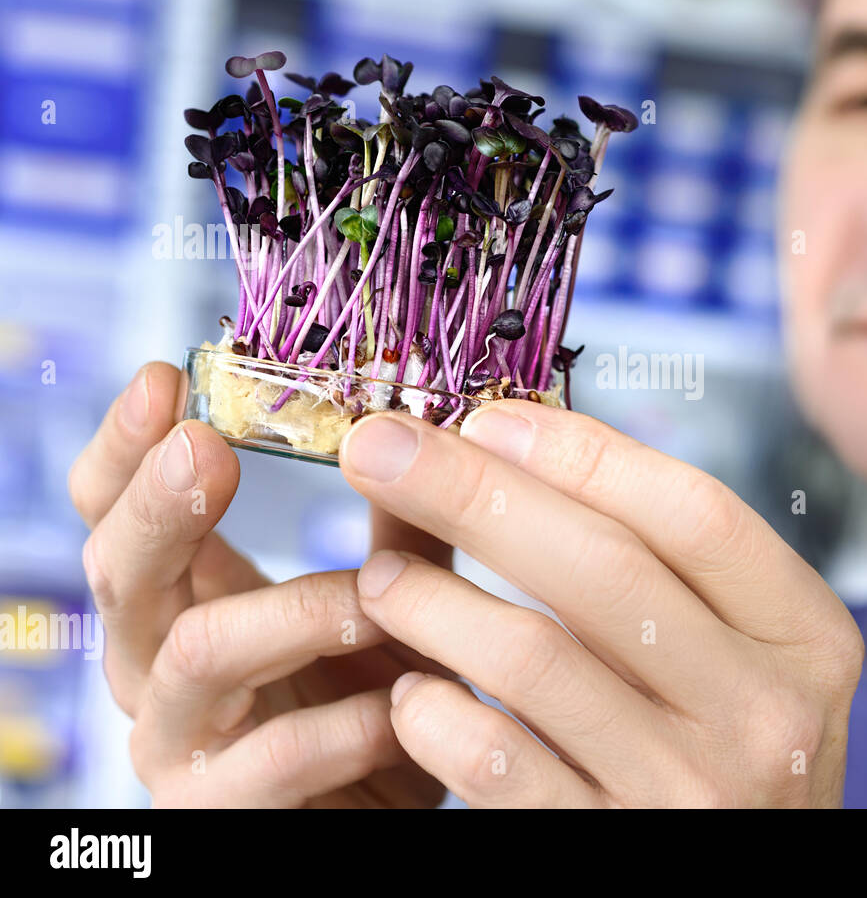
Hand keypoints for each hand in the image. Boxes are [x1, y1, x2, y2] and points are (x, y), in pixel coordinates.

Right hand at [68, 363, 446, 806]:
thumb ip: (400, 529)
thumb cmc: (372, 698)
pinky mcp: (221, 810)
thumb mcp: (385, 600)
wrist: (384, 814)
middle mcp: (158, 663)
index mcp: (186, 595)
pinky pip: (273, 758)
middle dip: (160, 505)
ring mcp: (179, 740)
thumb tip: (424, 432)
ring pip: (199, 653)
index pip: (117, 509)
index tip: (162, 378)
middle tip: (204, 449)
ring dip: (296, 611)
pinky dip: (346, 723)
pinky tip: (399, 703)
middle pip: (119, 572)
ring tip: (373, 596)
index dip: (125, 447)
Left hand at [338, 401, 865, 806]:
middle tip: (383, 448)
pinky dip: (435, 715)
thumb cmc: (730, 744)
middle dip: (474, 493)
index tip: (486, 417)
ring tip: (383, 577)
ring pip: (534, 659)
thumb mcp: (744, 653)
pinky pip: (498, 764)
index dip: (581, 454)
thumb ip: (670, 569)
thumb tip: (520, 450)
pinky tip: (411, 692)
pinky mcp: (612, 847)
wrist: (751, 878)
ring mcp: (690, 788)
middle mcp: (764, 711)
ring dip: (435, 601)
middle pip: (604, 568)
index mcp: (805, 636)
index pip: (692, 512)